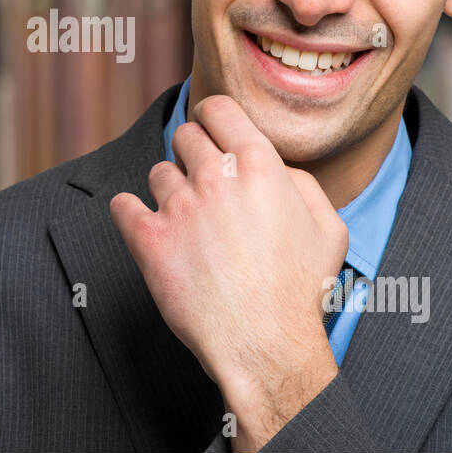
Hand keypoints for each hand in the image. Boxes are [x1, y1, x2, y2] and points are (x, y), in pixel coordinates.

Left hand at [109, 94, 348, 451]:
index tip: (210, 131)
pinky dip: (129, 213)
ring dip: (168, 190)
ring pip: (158, 173)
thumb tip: (276, 169)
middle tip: (202, 185)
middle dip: (192, 156)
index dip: (212, 119)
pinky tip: (144, 226)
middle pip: (184, 137)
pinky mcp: (148, 240)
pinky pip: (122, 206)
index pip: (217, 108)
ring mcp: (178, 206)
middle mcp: (216, 176)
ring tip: (186, 222)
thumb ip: (302, 184)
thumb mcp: (329, 228)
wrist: (264, 344)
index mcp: (259, 165)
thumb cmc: (299, 292)